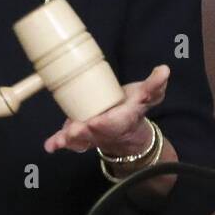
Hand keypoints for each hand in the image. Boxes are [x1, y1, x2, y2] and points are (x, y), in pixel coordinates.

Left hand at [43, 64, 168, 156]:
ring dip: (70, 139)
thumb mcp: (147, 96)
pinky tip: (49, 145)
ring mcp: (92, 135)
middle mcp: (106, 130)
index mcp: (123, 119)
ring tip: (59, 139)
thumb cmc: (132, 108)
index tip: (96, 122)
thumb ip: (155, 84)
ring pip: (80, 140)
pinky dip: (57, 142)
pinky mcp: (80, 135)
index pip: (115, 122)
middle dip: (83, 132)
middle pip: (94, 133)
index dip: (105, 123)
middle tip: (73, 130)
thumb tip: (165, 69)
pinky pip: (68, 141)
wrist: (127, 132)